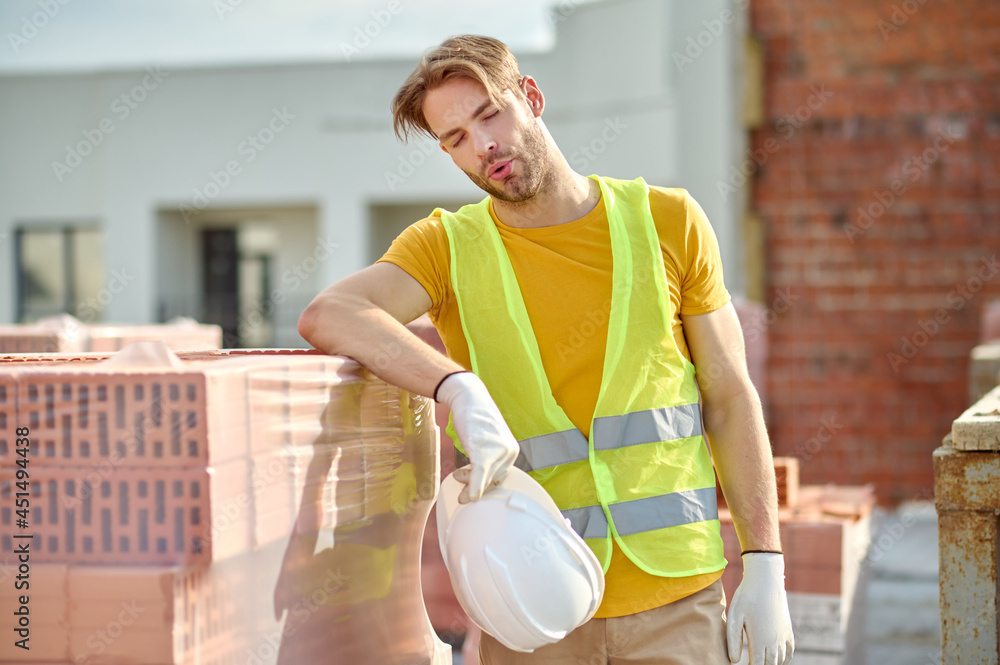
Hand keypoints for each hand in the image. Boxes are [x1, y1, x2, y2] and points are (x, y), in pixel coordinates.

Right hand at [436, 372, 518, 502]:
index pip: (500, 477)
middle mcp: (509, 451)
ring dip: (469, 485)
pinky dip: (473, 487)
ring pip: (484, 479)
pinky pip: (479, 474)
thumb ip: (489, 459)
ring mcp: (497, 450)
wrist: (468, 398)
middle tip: (462, 492)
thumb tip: (479, 483)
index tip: (472, 489)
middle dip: (475, 487)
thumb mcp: (487, 441)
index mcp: (512, 451)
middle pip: (492, 480)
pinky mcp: (483, 449)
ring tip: (457, 478)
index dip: (485, 485)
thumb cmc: (476, 419)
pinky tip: (468, 496)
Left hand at [726, 552, 793, 664]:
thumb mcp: (734, 616)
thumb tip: (734, 661)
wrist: (766, 581)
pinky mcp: (788, 631)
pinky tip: (777, 661)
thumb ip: (733, 640)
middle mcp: (774, 642)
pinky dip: (784, 660)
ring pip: (780, 661)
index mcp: (759, 640)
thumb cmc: (746, 597)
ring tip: (761, 662)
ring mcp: (783, 637)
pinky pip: (789, 653)